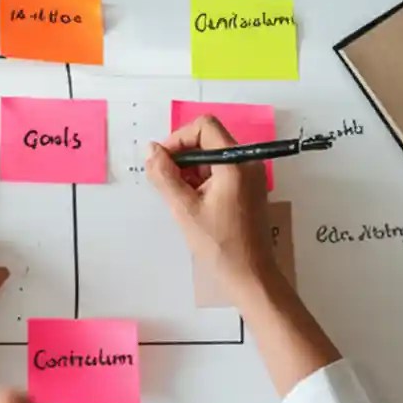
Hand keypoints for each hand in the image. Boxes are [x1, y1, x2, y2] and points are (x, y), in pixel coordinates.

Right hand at [145, 115, 278, 291]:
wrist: (251, 276)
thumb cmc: (218, 245)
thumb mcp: (184, 209)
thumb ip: (164, 175)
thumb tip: (151, 150)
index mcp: (235, 163)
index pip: (204, 127)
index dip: (178, 139)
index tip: (163, 163)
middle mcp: (247, 162)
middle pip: (208, 140)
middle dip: (182, 157)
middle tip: (167, 184)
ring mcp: (250, 176)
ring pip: (212, 157)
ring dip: (191, 171)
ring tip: (181, 199)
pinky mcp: (248, 189)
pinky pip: (221, 172)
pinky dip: (203, 181)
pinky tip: (194, 205)